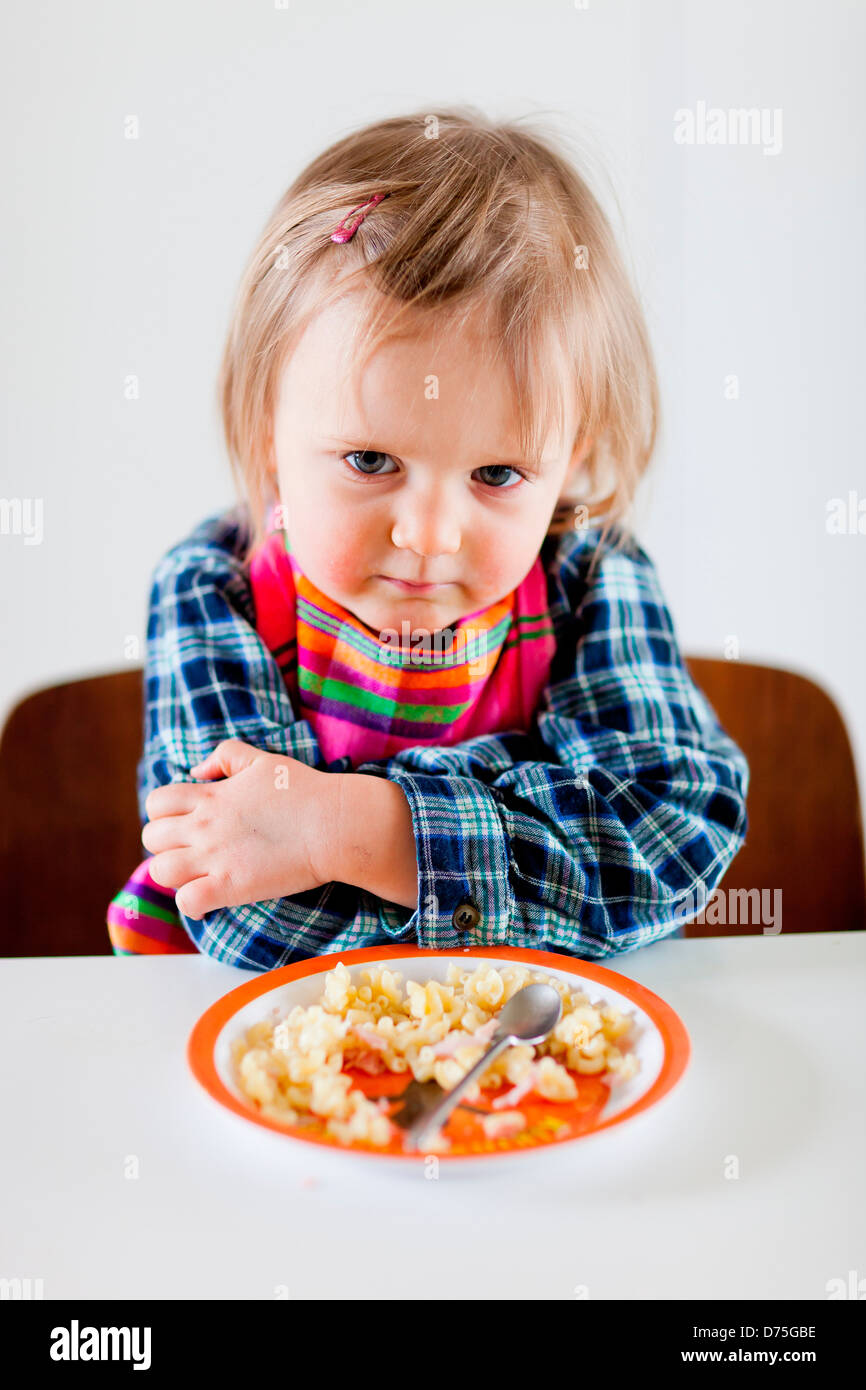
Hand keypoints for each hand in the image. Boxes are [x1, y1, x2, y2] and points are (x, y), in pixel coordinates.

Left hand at [141, 739, 339, 919]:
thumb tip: (196, 770)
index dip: (164, 814)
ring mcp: (215, 857)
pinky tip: (209, 898)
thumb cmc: (305, 791)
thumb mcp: (261, 760)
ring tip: (197, 876)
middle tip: (192, 851)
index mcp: (210, 796)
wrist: (335, 824)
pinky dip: (192, 904)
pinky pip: (187, 901)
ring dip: (173, 875)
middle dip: (166, 845)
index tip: (185, 823)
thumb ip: (224, 756)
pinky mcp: (231, 886)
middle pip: (151, 838)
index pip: (157, 803)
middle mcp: (205, 825)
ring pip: (161, 871)